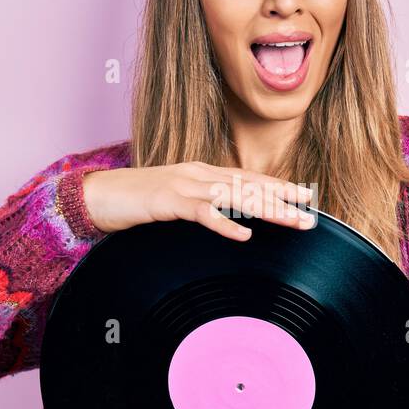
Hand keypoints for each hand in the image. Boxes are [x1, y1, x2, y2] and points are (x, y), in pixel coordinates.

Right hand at [81, 162, 315, 240]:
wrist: (98, 194)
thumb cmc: (136, 201)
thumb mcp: (176, 200)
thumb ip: (202, 204)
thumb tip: (229, 218)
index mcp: (203, 174)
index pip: (248, 179)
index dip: (278, 187)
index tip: (305, 198)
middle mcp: (199, 174)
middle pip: (249, 186)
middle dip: (283, 199)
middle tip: (311, 214)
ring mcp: (184, 185)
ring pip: (234, 196)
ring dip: (266, 209)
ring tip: (292, 221)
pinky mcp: (167, 201)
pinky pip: (202, 213)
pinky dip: (224, 223)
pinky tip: (244, 234)